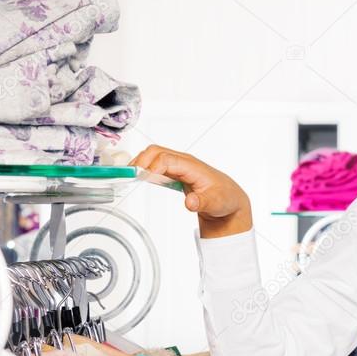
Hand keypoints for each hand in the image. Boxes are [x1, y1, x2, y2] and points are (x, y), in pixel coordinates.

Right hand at [129, 145, 252, 237]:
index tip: (140, 178)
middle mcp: (184, 162)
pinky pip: (155, 164)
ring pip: (153, 155)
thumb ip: (203, 203)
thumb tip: (190, 203)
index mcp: (193, 166)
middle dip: (140, 161)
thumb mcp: (217, 203)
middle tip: (128, 177)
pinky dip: (143, 168)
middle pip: (156, 151)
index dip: (151, 166)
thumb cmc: (224, 199)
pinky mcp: (174, 172)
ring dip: (139, 163)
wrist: (229, 201)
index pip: (166, 159)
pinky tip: (137, 178)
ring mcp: (178, 166)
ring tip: (127, 177)